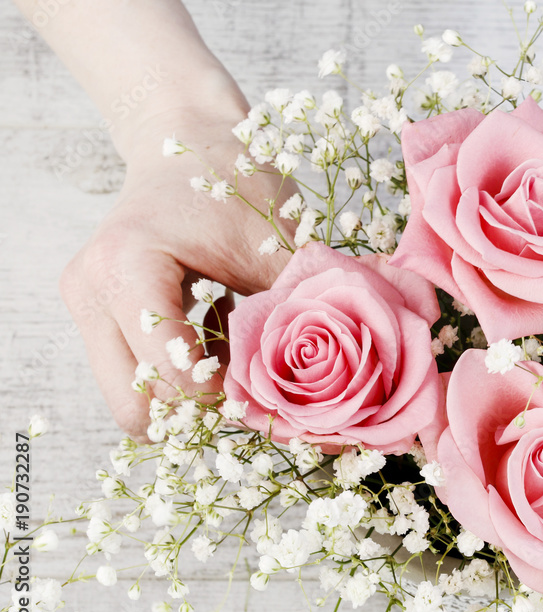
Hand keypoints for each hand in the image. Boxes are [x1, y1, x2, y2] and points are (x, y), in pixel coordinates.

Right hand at [60, 108, 295, 436]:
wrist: (189, 136)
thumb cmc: (236, 180)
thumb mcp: (278, 243)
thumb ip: (293, 311)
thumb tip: (323, 380)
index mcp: (128, 270)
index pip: (175, 376)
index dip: (230, 395)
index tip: (273, 386)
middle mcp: (91, 290)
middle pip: (136, 406)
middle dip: (198, 411)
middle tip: (251, 391)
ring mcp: (86, 303)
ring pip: (132, 396)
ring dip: (188, 394)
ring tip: (236, 357)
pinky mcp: (95, 310)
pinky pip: (135, 372)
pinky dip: (180, 374)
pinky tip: (217, 338)